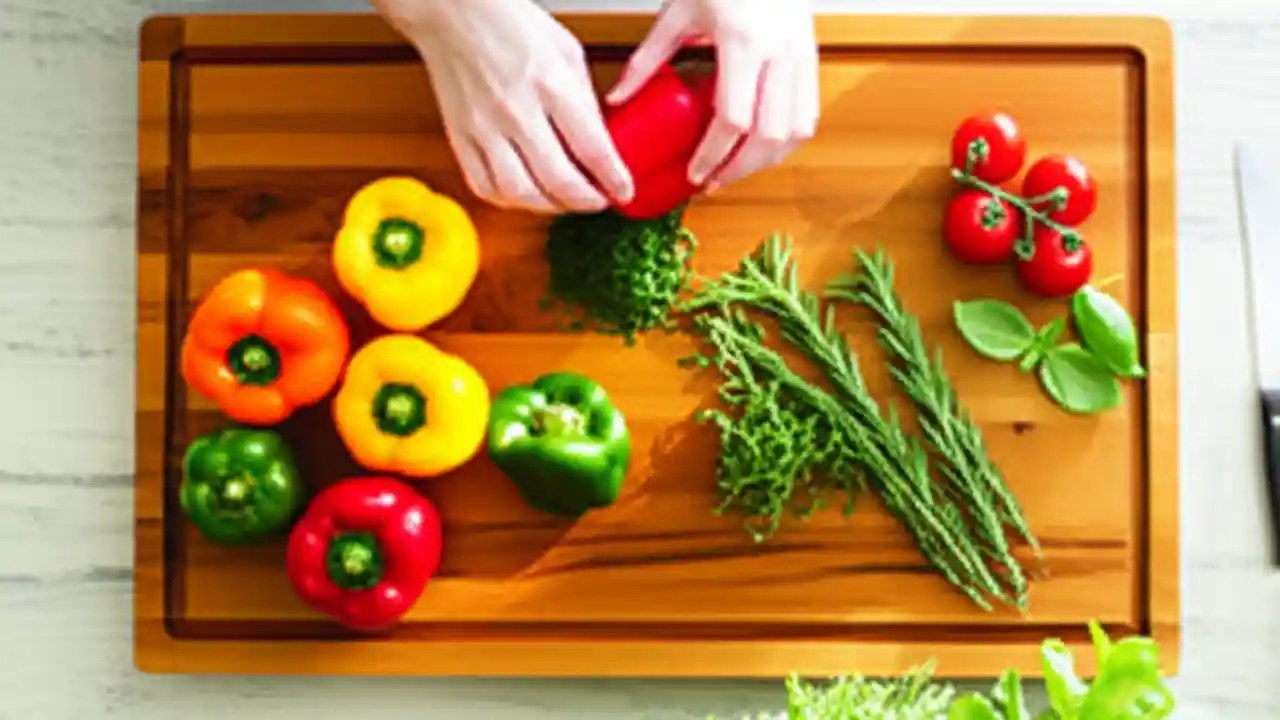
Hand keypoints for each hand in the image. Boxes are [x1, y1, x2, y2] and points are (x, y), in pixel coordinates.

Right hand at [374, 0, 632, 213]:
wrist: (453, 14)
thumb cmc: (510, 24)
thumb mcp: (567, 52)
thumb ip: (585, 101)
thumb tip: (601, 144)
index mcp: (550, 83)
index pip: (591, 148)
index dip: (613, 179)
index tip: (623, 191)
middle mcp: (516, 110)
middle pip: (557, 180)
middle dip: (585, 201)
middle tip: (597, 201)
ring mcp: (484, 128)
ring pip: (519, 193)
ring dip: (549, 207)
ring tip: (564, 200)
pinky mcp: (460, 137)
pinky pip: (484, 187)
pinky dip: (510, 201)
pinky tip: (526, 194)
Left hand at [607, 0, 818, 191]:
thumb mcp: (676, 13)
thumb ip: (647, 59)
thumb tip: (618, 99)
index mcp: (743, 42)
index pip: (733, 120)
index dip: (714, 155)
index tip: (695, 174)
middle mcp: (779, 53)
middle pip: (769, 136)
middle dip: (740, 169)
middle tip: (713, 181)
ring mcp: (801, 56)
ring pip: (796, 131)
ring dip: (766, 160)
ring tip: (736, 169)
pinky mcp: (811, 57)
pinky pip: (808, 114)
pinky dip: (787, 139)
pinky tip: (762, 146)